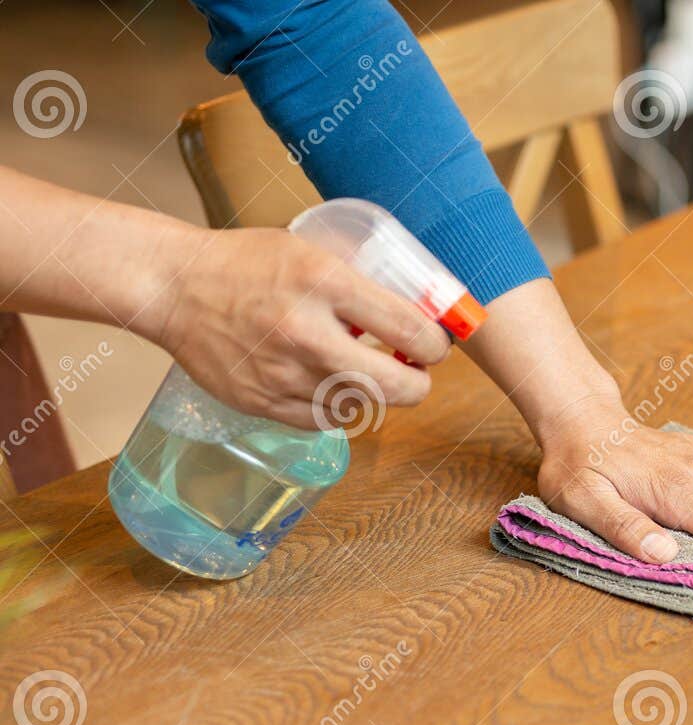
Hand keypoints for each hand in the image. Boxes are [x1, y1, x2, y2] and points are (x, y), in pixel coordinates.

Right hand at [141, 228, 452, 430]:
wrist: (173, 287)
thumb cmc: (247, 264)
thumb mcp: (311, 252)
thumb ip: (360, 284)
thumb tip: (420, 312)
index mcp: (323, 282)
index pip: (409, 328)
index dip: (435, 345)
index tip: (434, 345)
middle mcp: (306, 333)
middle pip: (396, 385)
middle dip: (418, 383)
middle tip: (417, 372)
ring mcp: (283, 374)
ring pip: (362, 406)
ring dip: (373, 393)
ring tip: (363, 370)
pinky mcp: (264, 402)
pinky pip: (325, 420)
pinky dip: (337, 406)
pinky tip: (329, 383)